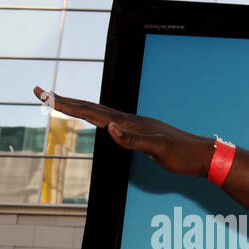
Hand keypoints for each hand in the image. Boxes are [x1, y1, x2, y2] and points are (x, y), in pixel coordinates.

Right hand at [32, 86, 211, 177]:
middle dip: (65, 100)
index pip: (91, 111)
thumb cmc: (184, 156)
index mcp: (130, 123)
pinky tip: (99, 121)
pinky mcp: (143, 134)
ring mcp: (137, 126)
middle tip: (41, 92)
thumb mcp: (159, 150)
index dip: (66, 104)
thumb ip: (134, 141)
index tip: (44, 95)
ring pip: (101, 113)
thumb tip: (110, 129)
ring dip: (80, 106)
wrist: (206, 156)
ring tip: (62, 102)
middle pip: (92, 107)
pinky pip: (113, 123)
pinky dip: (98, 118)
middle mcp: (131, 121)